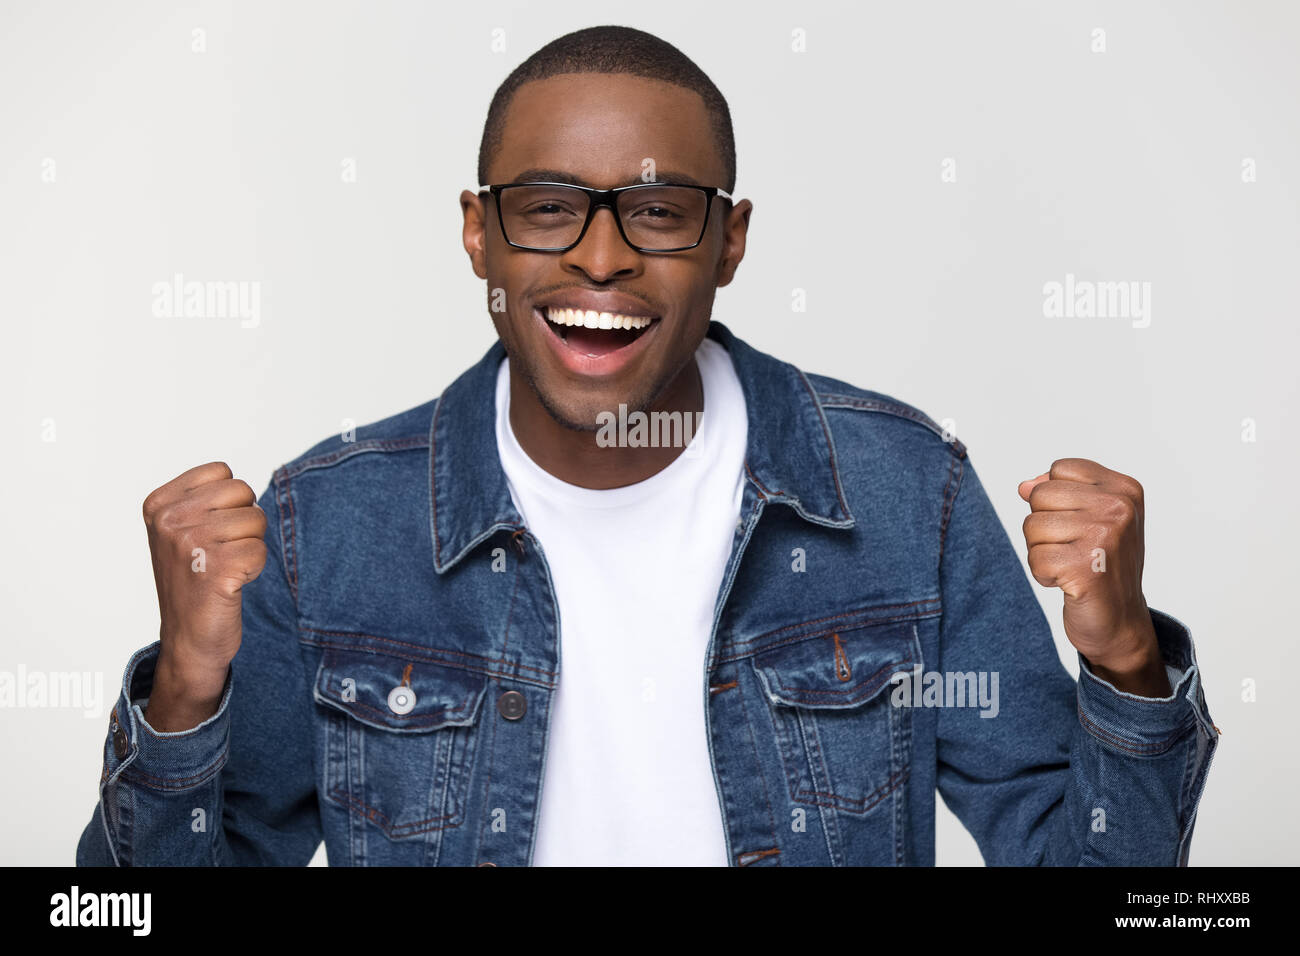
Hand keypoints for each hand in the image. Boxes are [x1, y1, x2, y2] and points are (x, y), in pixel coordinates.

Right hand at [141, 461, 266, 728]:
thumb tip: (242, 484)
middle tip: (222, 552)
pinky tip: (231, 583)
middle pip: (242, 491)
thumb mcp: (181, 531)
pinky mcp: (215, 568)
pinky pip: (260, 549)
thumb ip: (203, 500)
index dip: (230, 501)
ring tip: (225, 568)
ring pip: (255, 518)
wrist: (188, 639)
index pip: (221, 471)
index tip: (210, 531)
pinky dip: (254, 567)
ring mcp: (189, 543)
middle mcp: (169, 521)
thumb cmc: (193, 581)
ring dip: (250, 545)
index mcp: (158, 504)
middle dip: (245, 521)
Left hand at [1018, 458, 1168, 696]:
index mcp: (1125, 489)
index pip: (1059, 469)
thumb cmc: (1102, 566)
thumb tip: (1023, 486)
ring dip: (1043, 552)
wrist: (1120, 622)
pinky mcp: (1085, 567)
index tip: (1081, 524)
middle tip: (1075, 550)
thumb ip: (1060, 493)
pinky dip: (1044, 575)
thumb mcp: (1090, 518)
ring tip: (1072, 566)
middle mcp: (1119, 508)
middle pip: (1040, 496)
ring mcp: (1104, 537)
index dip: (1056, 500)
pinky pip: (1034, 558)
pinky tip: (1070, 583)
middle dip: (1045, 526)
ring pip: (1032, 526)